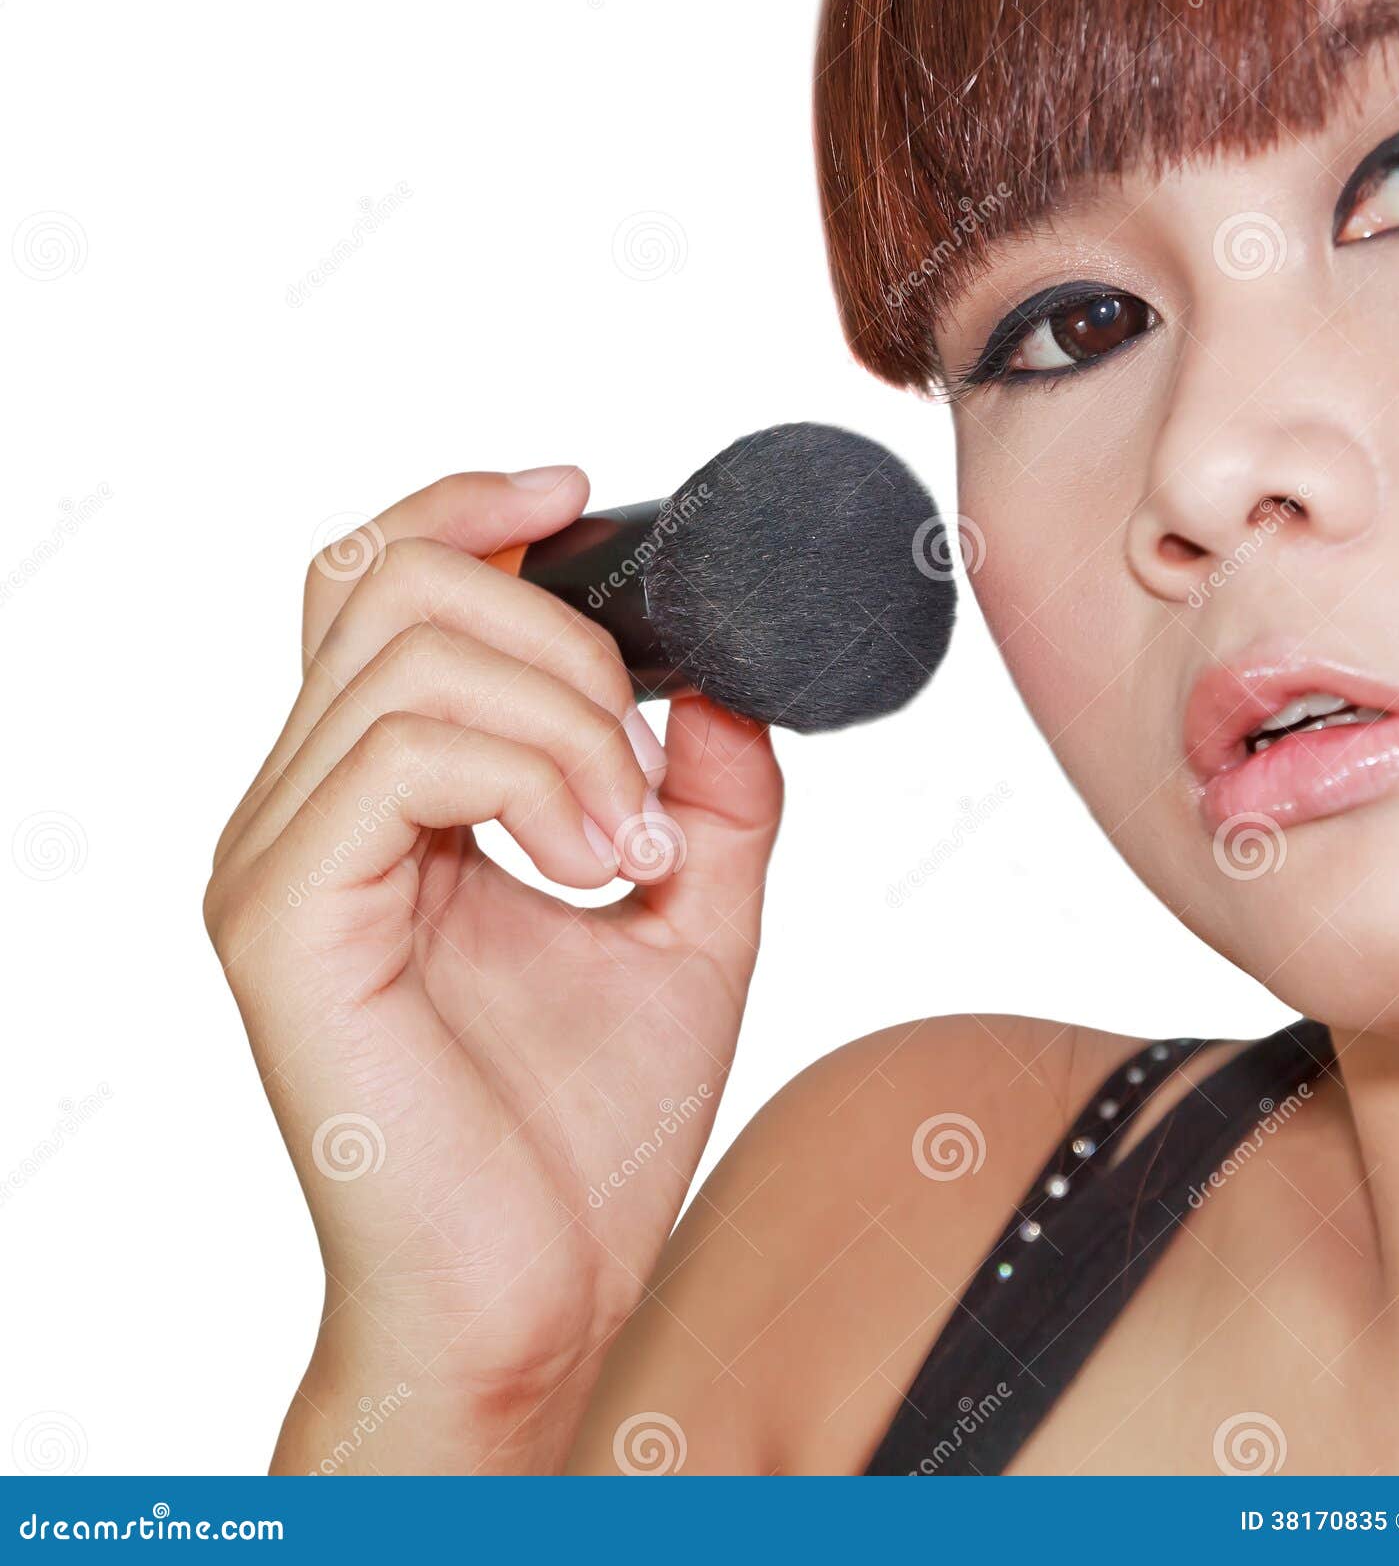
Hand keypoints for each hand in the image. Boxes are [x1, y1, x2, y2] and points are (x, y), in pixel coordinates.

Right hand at [203, 467, 782, 1470]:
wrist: (537, 1300)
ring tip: (628, 843)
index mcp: (376, 798)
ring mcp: (277, 856)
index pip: (375, 583)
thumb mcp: (684, 922)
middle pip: (394, 583)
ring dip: (564, 720)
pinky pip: (397, 753)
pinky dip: (530, 776)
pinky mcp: (283, 919)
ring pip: (407, 655)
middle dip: (559, 633)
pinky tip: (595, 862)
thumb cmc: (585, 1132)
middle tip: (640, 767)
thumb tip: (723, 682)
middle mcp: (303, 808)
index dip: (467, 507)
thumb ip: (702, 794)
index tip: (577, 496)